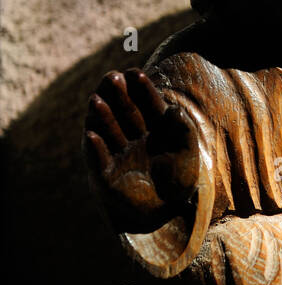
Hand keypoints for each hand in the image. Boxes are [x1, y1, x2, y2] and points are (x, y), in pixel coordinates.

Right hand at [84, 68, 199, 232]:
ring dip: (101, 116)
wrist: (168, 211)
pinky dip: (94, 150)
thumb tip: (173, 109)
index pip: (146, 105)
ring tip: (96, 100)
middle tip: (112, 77)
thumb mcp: (188, 152)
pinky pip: (97, 161)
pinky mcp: (104, 177)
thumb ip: (184, 130)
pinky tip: (91, 136)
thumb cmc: (178, 178)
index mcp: (152, 129)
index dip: (140, 90)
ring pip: (106, 131)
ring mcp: (116, 155)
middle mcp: (131, 138)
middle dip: (117, 95)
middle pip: (123, 112)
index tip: (135, 73)